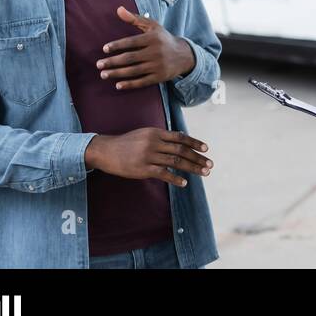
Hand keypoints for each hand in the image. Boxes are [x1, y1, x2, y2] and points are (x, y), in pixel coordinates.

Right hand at [84, 128, 211, 187]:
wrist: (106, 151)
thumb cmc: (127, 143)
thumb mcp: (145, 134)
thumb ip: (161, 137)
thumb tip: (180, 139)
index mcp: (156, 133)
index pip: (180, 137)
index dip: (195, 143)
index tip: (206, 149)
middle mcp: (154, 143)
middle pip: (181, 150)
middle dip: (198, 158)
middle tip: (210, 164)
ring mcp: (148, 156)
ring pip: (175, 162)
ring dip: (192, 168)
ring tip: (204, 173)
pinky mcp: (143, 169)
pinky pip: (163, 174)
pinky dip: (175, 179)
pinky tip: (184, 183)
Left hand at [97, 7, 196, 89]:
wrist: (184, 55)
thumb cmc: (163, 39)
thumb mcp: (152, 26)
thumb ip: (134, 18)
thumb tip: (118, 9)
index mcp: (153, 38)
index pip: (132, 42)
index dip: (118, 45)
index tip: (105, 49)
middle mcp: (156, 52)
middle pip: (130, 58)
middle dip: (113, 62)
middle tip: (98, 64)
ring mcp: (158, 65)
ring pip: (134, 71)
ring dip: (117, 73)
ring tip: (103, 74)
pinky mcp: (159, 77)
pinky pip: (142, 81)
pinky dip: (130, 84)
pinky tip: (118, 85)